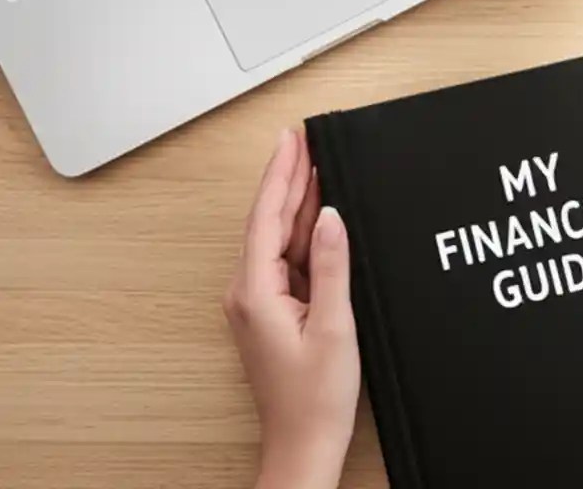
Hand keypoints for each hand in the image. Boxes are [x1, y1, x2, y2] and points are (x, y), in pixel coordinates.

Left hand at [223, 129, 360, 488]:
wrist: (304, 443)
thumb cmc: (316, 397)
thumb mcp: (334, 325)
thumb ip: (333, 266)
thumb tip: (333, 218)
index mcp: (255, 292)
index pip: (267, 217)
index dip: (281, 174)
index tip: (292, 140)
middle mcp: (248, 293)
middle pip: (270, 221)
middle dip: (289, 179)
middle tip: (305, 139)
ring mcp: (259, 302)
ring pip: (279, 239)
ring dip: (298, 203)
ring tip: (316, 165)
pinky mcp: (273, 312)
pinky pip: (287, 260)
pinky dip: (304, 233)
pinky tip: (320, 216)